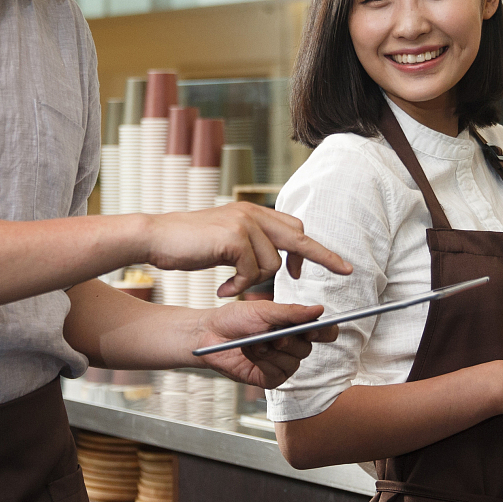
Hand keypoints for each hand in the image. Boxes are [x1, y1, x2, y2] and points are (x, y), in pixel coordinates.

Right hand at [144, 203, 351, 297]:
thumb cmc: (188, 243)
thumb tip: (276, 262)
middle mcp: (252, 213)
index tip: (340, 264)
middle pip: (298, 237)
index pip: (294, 226)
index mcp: (252, 212)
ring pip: (271, 265)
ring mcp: (243, 224)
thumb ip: (250, 243)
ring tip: (230, 285)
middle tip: (345, 271)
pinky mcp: (233, 238)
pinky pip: (251, 273)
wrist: (156, 236)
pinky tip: (222, 289)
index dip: (314, 248)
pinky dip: (239, 287)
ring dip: (253, 282)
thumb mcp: (225, 239)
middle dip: (322, 257)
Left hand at [191, 300, 335, 388]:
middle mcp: (293, 347)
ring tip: (253, 342)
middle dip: (287, 341)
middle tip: (272, 335)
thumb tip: (318, 310)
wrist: (209, 334)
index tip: (312, 330)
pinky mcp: (271, 379)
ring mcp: (283, 364)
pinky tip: (251, 354)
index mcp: (295, 327)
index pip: (324, 332)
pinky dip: (263, 363)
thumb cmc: (234, 319)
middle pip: (307, 348)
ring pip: (292, 362)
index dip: (324, 332)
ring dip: (270, 351)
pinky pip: (278, 374)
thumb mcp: (263, 310)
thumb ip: (291, 312)